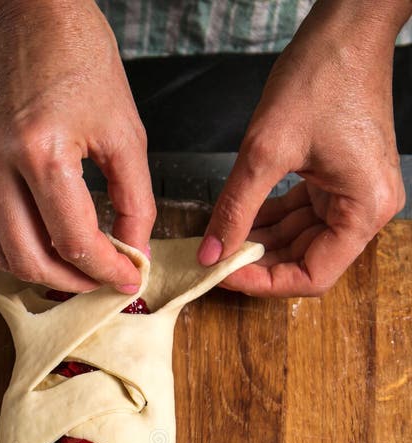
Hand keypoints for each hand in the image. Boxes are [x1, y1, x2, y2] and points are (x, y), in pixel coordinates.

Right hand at [0, 0, 154, 292]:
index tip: (128, 279)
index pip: (74, 239)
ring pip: (3, 254)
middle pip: (30, 260)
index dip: (106, 270)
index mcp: (43, 149)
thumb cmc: (81, 59)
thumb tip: (134, 252)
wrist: (29, 13)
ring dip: (42, 273)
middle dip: (72, 282)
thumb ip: (136, 201)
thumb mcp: (126, 132)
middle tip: (101, 283)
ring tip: (76, 271)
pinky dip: (20, 248)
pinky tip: (50, 245)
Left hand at [198, 0, 406, 296]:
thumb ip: (236, 208)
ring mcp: (354, 194)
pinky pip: (302, 214)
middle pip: (307, 261)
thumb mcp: (267, 149)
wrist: (348, 26)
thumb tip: (209, 254)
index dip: (266, 283)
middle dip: (260, 264)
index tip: (225, 275)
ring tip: (220, 242)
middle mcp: (366, 209)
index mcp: (364, 209)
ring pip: (301, 240)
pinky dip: (270, 220)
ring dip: (261, 243)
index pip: (313, 276)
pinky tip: (238, 221)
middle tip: (215, 261)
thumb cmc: (323, 74)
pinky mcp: (338, 179)